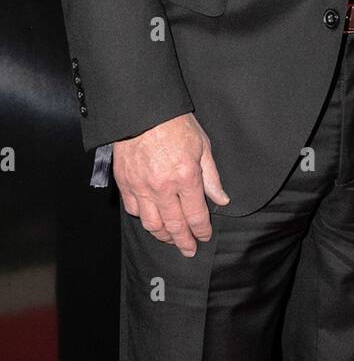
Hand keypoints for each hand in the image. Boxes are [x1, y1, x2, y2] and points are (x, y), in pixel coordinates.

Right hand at [112, 113, 229, 256]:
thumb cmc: (174, 123)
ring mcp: (141, 188)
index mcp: (186, 177)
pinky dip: (144, 219)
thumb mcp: (202, 145)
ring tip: (171, 239)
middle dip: (184, 241)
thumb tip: (221, 199)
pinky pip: (134, 211)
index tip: (204, 236)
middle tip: (189, 249)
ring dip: (163, 236)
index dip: (202, 230)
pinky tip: (152, 220)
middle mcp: (163, 187)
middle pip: (174, 225)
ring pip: (152, 224)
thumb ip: (212, 177)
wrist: (141, 111)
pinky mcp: (126, 184)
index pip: (196, 215)